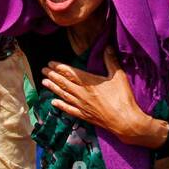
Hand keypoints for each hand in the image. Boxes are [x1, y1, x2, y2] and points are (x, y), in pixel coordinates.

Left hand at [42, 48, 161, 146]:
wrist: (125, 121)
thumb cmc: (123, 98)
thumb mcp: (119, 76)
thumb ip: (111, 61)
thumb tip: (108, 46)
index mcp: (89, 83)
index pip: (70, 73)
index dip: (59, 67)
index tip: (50, 63)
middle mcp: (82, 94)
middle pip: (64, 83)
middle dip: (53, 76)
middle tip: (43, 70)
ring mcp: (82, 106)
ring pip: (64, 95)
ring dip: (53, 88)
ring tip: (44, 82)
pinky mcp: (85, 116)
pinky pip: (69, 110)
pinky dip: (61, 106)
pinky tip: (53, 102)